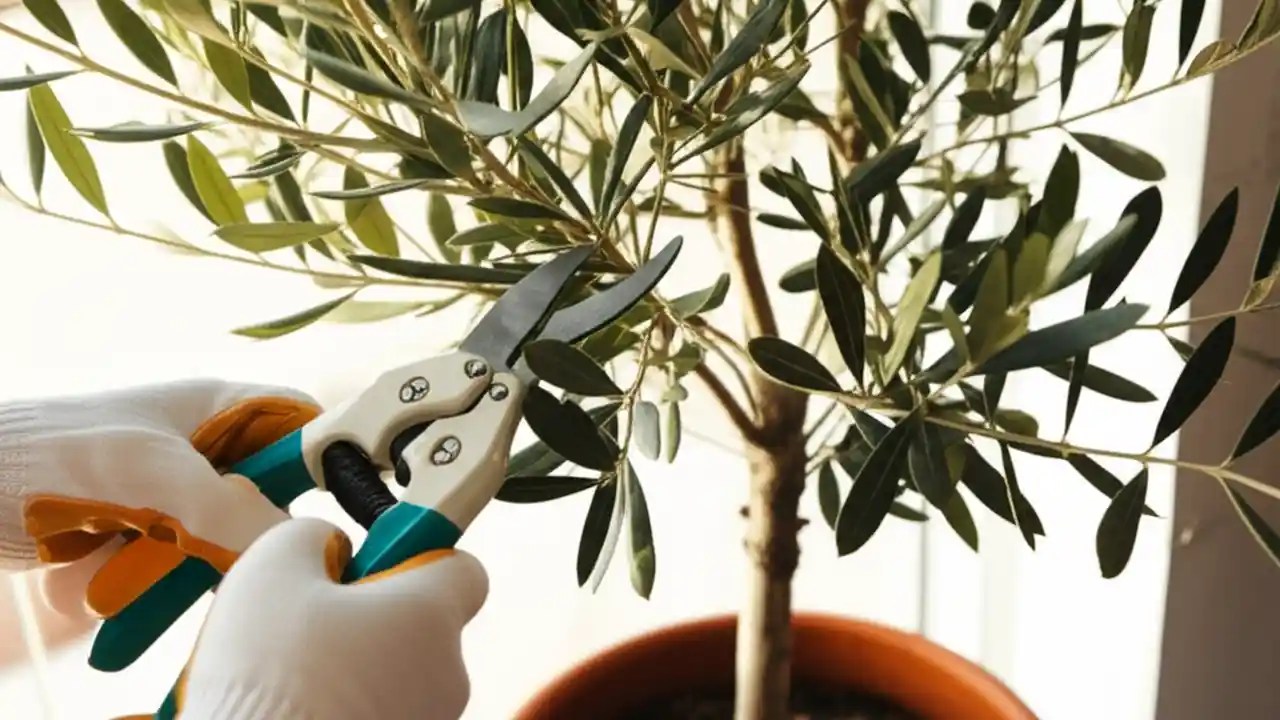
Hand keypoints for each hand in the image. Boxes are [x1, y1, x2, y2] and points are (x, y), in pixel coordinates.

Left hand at [0, 378, 319, 621]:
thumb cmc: (53, 452)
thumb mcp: (155, 475)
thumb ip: (234, 509)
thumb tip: (296, 544)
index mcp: (218, 409)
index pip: (303, 424)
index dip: (325, 459)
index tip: (332, 508)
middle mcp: (201, 453)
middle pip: (263, 505)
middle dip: (222, 543)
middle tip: (196, 553)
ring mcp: (168, 498)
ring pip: (210, 552)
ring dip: (160, 573)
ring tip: (113, 560)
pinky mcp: (137, 539)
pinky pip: (162, 578)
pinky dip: (125, 587)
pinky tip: (86, 569)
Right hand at [172, 518, 487, 719]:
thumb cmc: (268, 681)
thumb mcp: (270, 571)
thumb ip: (312, 537)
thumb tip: (325, 547)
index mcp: (430, 615)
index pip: (463, 569)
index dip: (416, 556)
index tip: (372, 559)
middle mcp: (447, 674)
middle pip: (420, 624)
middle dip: (368, 616)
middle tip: (306, 622)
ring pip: (396, 675)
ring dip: (353, 666)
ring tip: (289, 678)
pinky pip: (381, 714)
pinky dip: (346, 707)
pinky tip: (296, 713)